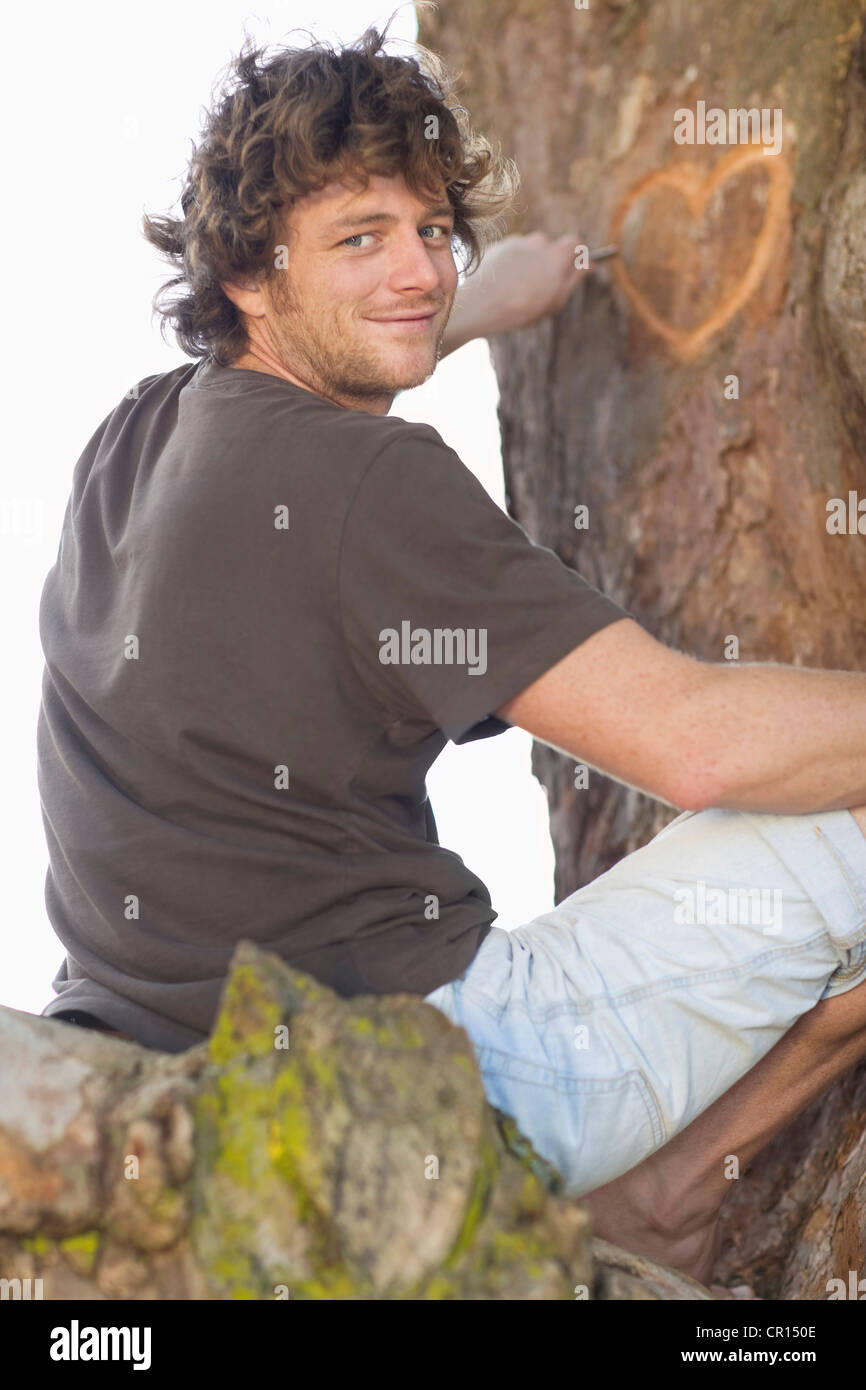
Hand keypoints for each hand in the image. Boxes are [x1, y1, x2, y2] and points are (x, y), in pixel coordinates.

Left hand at [441, 231, 591, 354]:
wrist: (482, 304)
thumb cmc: (523, 307)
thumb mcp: (556, 299)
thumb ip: (574, 278)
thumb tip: (589, 263)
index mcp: (558, 254)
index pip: (575, 243)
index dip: (575, 255)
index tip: (572, 268)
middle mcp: (539, 241)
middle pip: (551, 247)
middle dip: (549, 262)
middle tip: (542, 286)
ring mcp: (518, 242)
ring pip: (530, 250)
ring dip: (530, 263)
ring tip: (519, 289)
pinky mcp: (499, 245)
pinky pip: (513, 253)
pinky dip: (512, 265)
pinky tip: (505, 284)